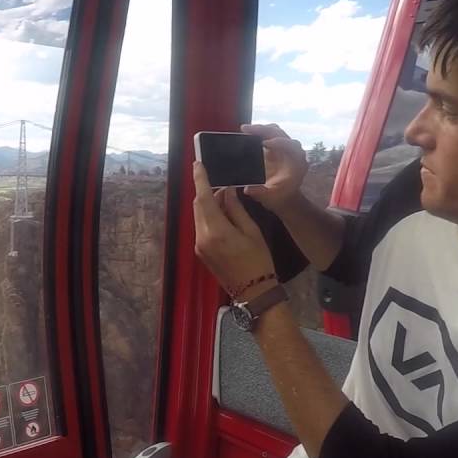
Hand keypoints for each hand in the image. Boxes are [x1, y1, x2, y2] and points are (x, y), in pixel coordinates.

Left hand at [192, 161, 275, 295]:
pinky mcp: (201, 251)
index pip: (204, 198)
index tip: (198, 164)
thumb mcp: (251, 231)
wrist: (253, 292)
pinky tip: (224, 215)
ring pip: (199, 216)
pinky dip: (210, 216)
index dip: (200, 179)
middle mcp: (202, 237)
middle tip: (223, 183)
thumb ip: (236, 209)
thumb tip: (227, 192)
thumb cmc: (258, 261)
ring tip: (227, 198)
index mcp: (216, 231)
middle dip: (206, 191)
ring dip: (209, 204)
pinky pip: (202, 227)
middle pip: (198, 206)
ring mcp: (200, 246)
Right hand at [239, 124, 306, 211]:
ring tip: (245, 130)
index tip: (263, 143)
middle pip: (281, 134)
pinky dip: (259, 132)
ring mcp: (285, 147)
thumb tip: (248, 188)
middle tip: (246, 130)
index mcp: (297, 163)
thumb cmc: (279, 197)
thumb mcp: (270, 198)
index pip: (291, 146)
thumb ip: (260, 193)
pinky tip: (247, 133)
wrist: (284, 197)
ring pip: (275, 131)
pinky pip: (269, 134)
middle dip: (264, 130)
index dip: (278, 143)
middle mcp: (293, 152)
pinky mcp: (276, 146)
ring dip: (261, 129)